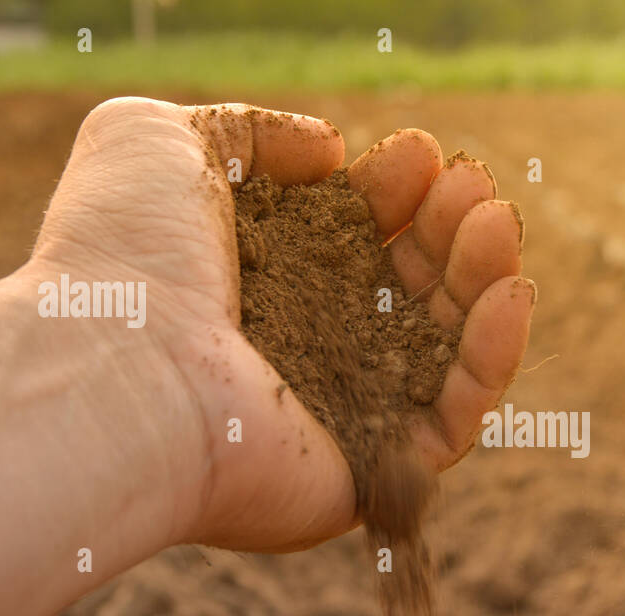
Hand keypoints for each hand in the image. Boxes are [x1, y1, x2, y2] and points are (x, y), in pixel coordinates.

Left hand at [33, 97, 533, 551]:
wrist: (115, 369)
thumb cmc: (125, 259)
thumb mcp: (161, 144)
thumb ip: (253, 131)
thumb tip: (329, 150)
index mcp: (261, 287)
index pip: (353, 238)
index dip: (393, 192)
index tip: (415, 154)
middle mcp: (305, 352)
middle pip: (407, 289)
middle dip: (447, 228)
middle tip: (472, 183)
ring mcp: (343, 416)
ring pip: (444, 349)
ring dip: (481, 279)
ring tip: (496, 223)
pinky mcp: (373, 474)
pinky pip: (456, 419)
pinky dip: (493, 358)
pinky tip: (510, 294)